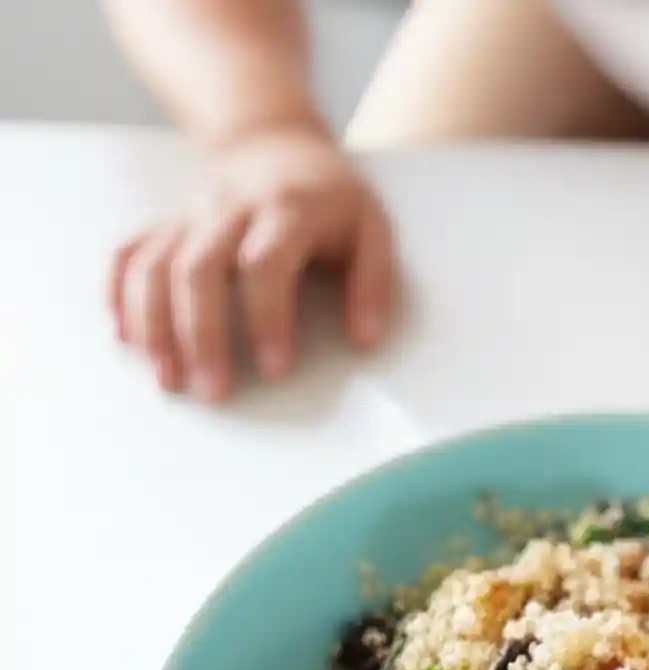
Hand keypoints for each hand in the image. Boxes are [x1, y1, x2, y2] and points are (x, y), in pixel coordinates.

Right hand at [109, 127, 394, 401]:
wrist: (277, 144)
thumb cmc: (331, 198)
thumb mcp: (372, 228)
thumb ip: (373, 283)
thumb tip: (366, 339)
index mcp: (287, 208)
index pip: (265, 263)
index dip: (268, 317)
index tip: (275, 368)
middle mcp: (229, 208)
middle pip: (199, 269)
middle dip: (201, 335)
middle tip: (214, 391)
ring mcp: (190, 215)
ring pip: (156, 266)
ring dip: (155, 326)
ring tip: (168, 379)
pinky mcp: (166, 224)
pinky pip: (129, 255)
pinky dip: (120, 294)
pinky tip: (125, 336)